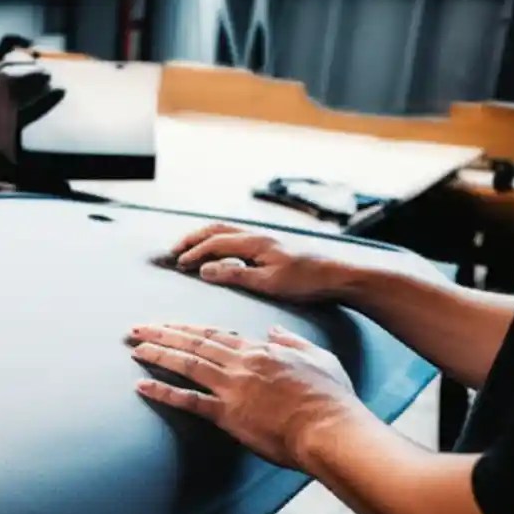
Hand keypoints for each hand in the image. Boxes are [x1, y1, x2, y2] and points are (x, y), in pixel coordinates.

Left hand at [128, 323, 367, 469]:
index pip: (218, 335)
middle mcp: (242, 363)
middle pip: (195, 343)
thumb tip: (275, 330)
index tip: (170, 325)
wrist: (331, 428)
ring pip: (187, 363)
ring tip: (134, 346)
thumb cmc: (331, 398)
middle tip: (138, 328)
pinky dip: (163, 391)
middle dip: (163, 333)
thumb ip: (293, 342)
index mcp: (262, 351)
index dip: (190, 330)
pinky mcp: (228, 413)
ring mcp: (233, 387)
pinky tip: (142, 385)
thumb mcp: (320, 358)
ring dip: (158, 353)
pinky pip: (188, 399)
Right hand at [171, 224, 350, 302]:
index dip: (193, 253)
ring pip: (227, 230)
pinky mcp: (271, 245)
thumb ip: (235, 274)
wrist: (339, 276)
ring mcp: (265, 238)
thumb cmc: (306, 281)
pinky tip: (218, 251)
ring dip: (205, 237)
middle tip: (174, 251)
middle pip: (217, 229)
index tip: (177, 264)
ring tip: (189, 248)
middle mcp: (258, 235)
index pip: (215, 243)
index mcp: (255, 242)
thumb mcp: (268, 283)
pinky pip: (237, 236)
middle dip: (193, 238)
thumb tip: (205, 269)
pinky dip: (219, 240)